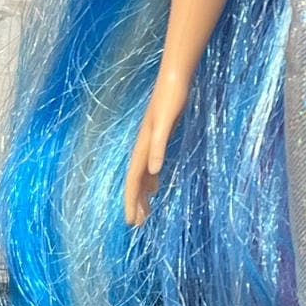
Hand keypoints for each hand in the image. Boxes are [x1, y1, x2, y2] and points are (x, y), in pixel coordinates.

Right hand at [123, 69, 188, 226]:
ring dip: (142, 195)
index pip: (133, 181)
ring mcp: (150, 144)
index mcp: (143, 147)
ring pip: (142, 175)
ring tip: (145, 213)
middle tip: (138, 225)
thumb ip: (158, 147)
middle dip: (135, 203)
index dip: (131, 201)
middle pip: (135, 182)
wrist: (174, 80)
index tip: (131, 221)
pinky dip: (151, 181)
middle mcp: (143, 147)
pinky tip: (156, 188)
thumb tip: (153, 172)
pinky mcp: (159, 139)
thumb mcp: (165, 124)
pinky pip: (150, 166)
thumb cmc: (172, 100)